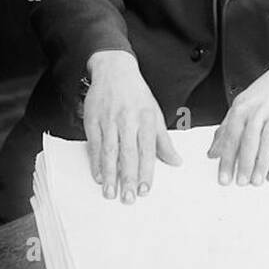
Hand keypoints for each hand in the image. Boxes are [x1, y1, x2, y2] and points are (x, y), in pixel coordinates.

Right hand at [83, 50, 180, 202]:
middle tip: (128, 199)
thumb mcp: (155, 114)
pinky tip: (98, 176)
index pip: (147, 150)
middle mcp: (128, 120)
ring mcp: (109, 120)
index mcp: (146, 119)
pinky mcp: (92, 120)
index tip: (145, 190)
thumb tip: (176, 162)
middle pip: (128, 153)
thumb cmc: (137, 95)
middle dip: (128, 177)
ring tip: (110, 192)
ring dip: (109, 174)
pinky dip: (95, 161)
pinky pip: (94, 144)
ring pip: (109, 151)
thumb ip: (163, 141)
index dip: (146, 171)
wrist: (114, 70)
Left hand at [207, 65, 268, 185]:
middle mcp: (257, 111)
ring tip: (256, 182)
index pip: (231, 137)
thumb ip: (225, 130)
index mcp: (240, 109)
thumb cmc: (260, 97)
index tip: (224, 178)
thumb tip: (212, 154)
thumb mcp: (239, 108)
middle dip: (244, 164)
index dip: (226, 159)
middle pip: (249, 141)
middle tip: (240, 182)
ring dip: (261, 165)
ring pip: (267, 143)